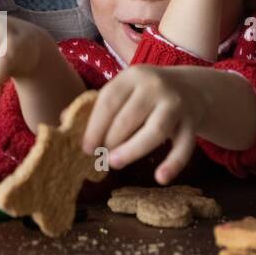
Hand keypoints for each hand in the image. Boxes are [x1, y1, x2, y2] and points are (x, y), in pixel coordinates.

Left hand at [82, 65, 207, 184]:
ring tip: (115, 163)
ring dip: (132, 150)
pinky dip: (173, 163)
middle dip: (111, 141)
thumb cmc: (146, 94)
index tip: (85, 147)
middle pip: (129, 119)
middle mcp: (155, 86)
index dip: (94, 127)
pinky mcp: (192, 122)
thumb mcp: (125, 89)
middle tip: (100, 157)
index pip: (109, 101)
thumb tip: (63, 122)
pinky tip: (160, 178)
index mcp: (133, 76)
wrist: (192, 88)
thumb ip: (99, 105)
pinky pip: (183, 146)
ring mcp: (176, 104)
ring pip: (154, 132)